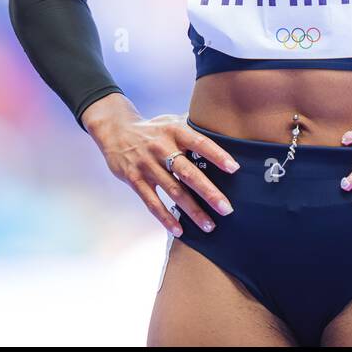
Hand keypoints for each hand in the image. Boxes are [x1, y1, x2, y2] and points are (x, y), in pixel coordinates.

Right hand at [85, 101, 240, 235]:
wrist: (116, 131)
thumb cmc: (154, 129)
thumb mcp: (172, 122)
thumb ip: (194, 129)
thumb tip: (225, 132)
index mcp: (174, 131)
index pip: (199, 143)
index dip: (217, 155)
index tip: (234, 169)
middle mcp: (161, 148)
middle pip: (188, 172)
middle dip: (209, 192)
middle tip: (227, 209)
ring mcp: (147, 165)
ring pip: (173, 191)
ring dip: (192, 210)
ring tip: (209, 225)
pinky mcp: (134, 179)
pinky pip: (152, 202)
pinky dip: (165, 217)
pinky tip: (179, 230)